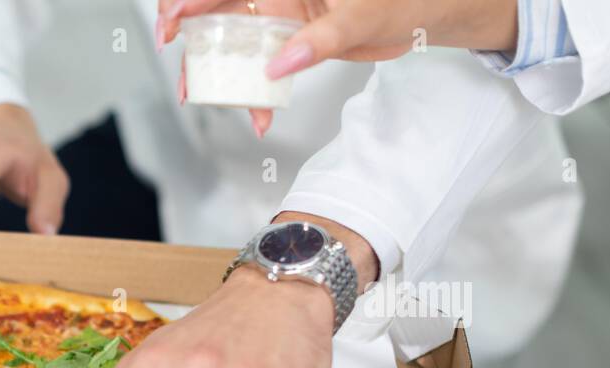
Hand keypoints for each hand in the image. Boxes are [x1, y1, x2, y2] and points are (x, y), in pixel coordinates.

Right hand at [157, 0, 518, 132]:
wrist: (437, 9)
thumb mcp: (369, 15)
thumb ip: (324, 38)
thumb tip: (280, 65)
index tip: (173, 18)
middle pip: (222, 6)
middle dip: (192, 33)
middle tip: (178, 61)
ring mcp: (287, 14)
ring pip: (236, 38)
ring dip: (217, 68)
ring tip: (199, 94)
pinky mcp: (296, 38)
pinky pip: (263, 63)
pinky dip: (256, 92)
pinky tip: (259, 114)